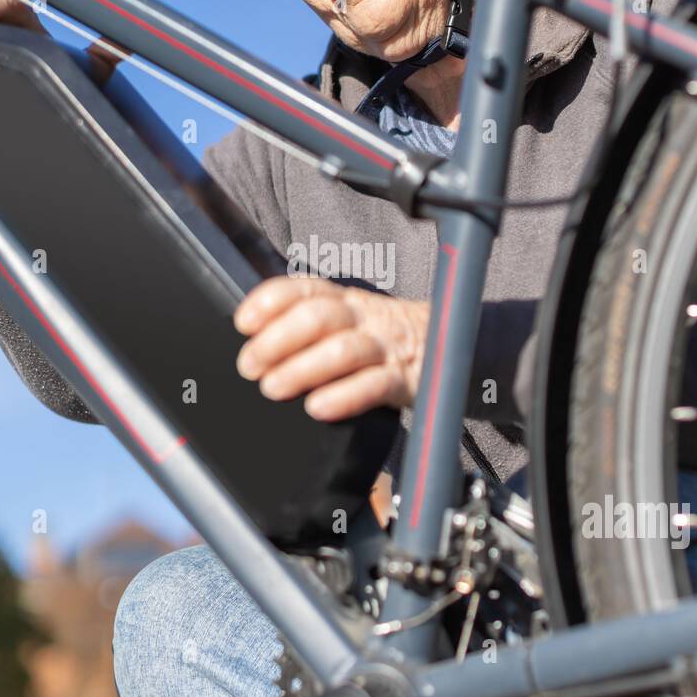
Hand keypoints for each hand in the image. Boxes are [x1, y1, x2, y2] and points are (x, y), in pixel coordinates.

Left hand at [233, 276, 429, 419]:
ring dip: (302, 369)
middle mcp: (364, 318)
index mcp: (346, 301)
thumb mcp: (351, 321)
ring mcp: (386, 348)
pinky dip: (344, 397)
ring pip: (343, 350)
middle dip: (277, 340)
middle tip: (251, 366)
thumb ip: (310, 326)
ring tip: (273, 387)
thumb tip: (255, 345)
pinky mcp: (405, 380)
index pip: (305, 289)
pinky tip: (319, 407)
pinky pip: (374, 386)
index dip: (270, 301)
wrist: (453, 344)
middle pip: (319, 317)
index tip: (244, 322)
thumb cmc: (385, 339)